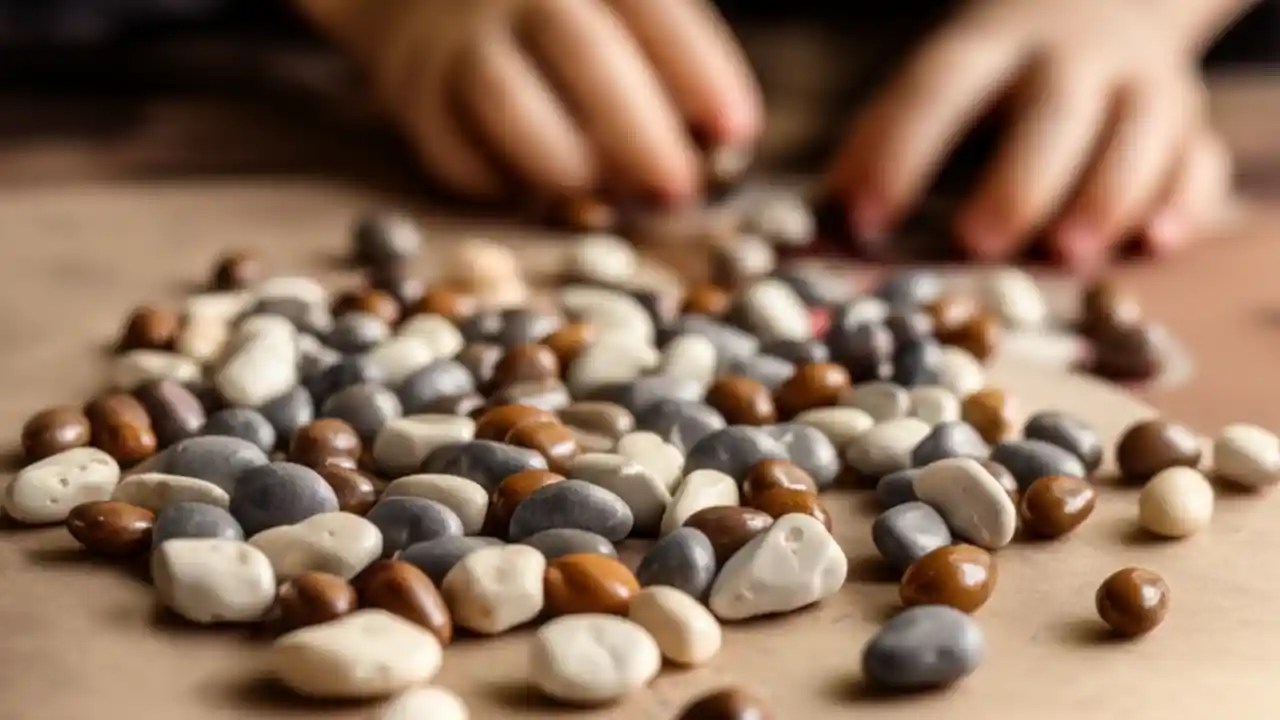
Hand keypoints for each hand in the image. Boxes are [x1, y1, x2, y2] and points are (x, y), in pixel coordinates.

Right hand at [296, 0, 761, 203]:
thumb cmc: (562, 13)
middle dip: (638, 131)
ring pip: (504, 96)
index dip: (700, 70)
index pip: (652, 7)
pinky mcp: (410, 89)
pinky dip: (497, 180)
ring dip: (562, 159)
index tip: (735, 132)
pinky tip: (534, 193)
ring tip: (598, 191)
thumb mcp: (618, 5)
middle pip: (582, 51)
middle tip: (678, 191)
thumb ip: (669, 53)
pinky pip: (451, 145)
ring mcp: (458, 35)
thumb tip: (722, 143)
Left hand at [827, 0, 1242, 268]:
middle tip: (978, 241)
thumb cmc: (993, 79)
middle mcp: (1071, 60)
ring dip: (1104, 197)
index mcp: (989, 47)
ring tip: (1069, 255)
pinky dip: (1180, 202)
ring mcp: (1140, 86)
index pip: (938, 89)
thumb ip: (891, 145)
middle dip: (1015, 179)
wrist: (1105, 4)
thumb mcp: (945, 82)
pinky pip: (1195, 161)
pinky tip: (1156, 242)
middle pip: (1050, 114)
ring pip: (1136, 135)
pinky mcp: (1188, 125)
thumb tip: (821, 226)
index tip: (861, 219)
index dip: (897, 151)